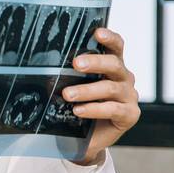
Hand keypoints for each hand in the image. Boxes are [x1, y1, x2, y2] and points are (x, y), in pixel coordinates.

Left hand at [62, 27, 139, 164]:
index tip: (97, 32)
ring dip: (87, 90)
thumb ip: (67, 76)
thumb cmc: (78, 107)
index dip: (109, 38)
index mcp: (112, 66)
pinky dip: (94, 109)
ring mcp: (129, 96)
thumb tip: (43, 69)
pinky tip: (78, 111)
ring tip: (67, 94)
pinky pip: (113, 109)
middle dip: (94, 62)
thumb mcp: (72, 87)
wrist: (84, 140)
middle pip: (114, 64)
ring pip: (110, 88)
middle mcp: (124, 78)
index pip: (117, 47)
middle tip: (75, 63)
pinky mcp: (129, 115)